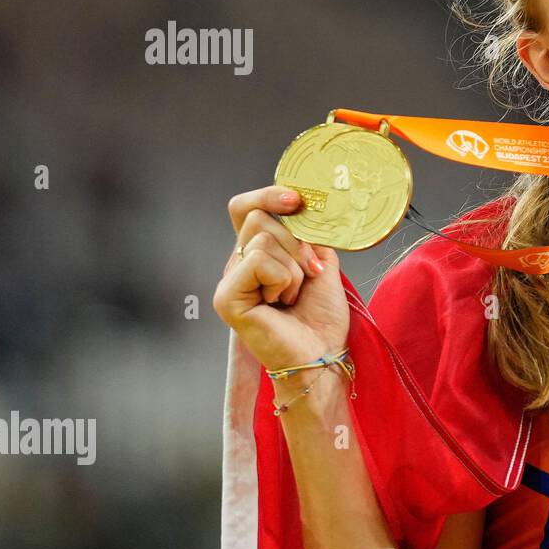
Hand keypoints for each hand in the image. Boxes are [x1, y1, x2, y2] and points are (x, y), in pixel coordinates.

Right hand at [213, 185, 350, 372]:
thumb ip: (308, 235)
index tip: (297, 199)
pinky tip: (281, 303)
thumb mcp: (322, 263)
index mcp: (257, 252)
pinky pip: (258, 261)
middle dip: (297, 242)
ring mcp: (229, 280)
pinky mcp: (226, 297)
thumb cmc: (321, 316)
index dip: (267, 196)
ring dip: (294, 267)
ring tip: (294, 295)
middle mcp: (238, 263)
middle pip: (259, 217)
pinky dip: (282, 279)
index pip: (246, 208)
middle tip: (311, 273)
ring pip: (263, 238)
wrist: (322, 353)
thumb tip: (305, 207)